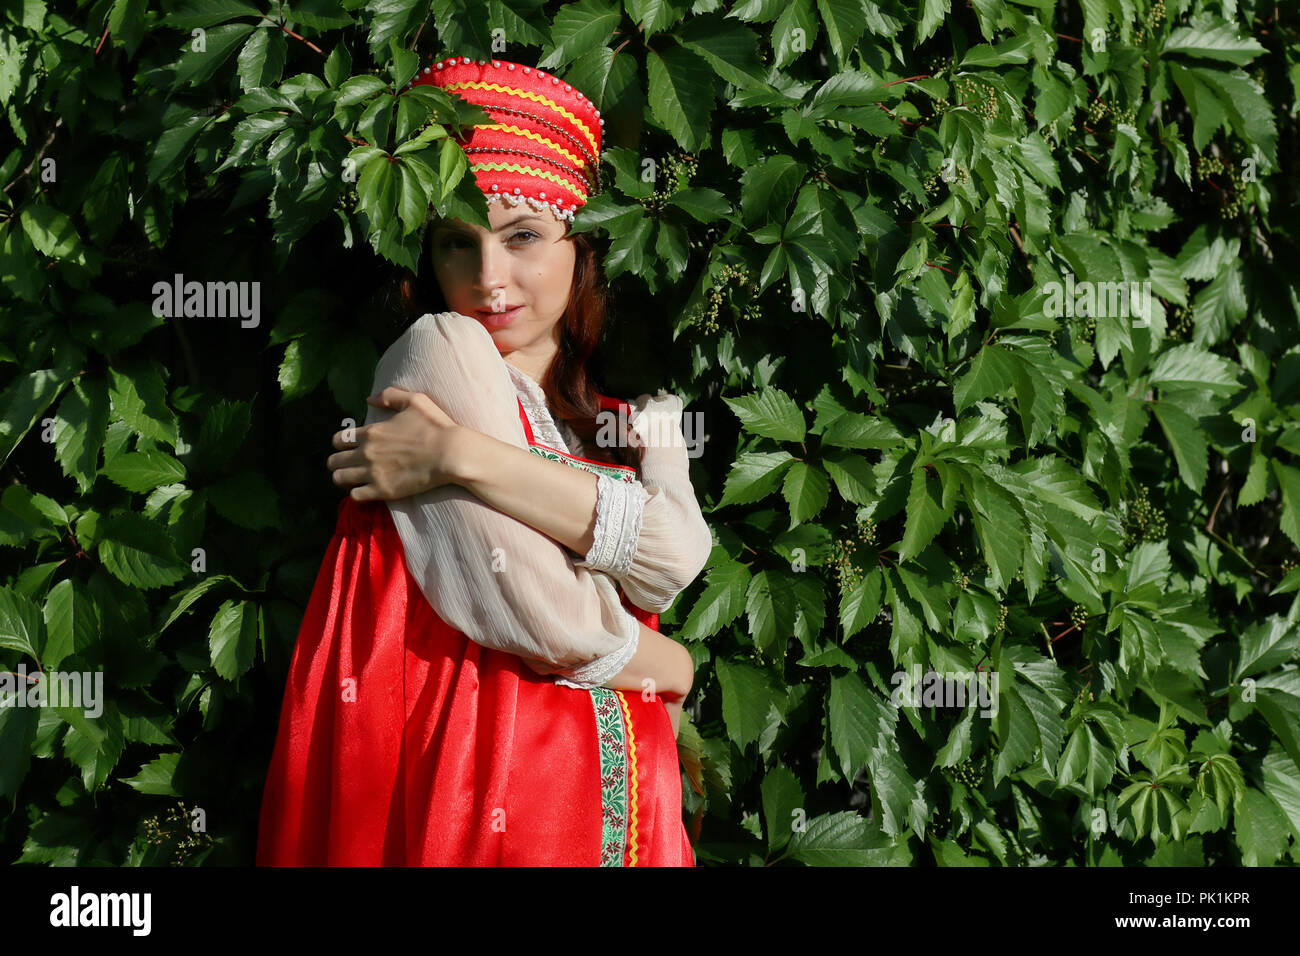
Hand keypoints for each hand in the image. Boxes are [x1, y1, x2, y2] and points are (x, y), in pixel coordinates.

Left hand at [328, 387, 463, 501]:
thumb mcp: (414, 401)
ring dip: (343, 479)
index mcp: (371, 432)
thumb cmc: (435, 426)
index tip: (348, 448)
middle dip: (337, 463)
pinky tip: (365, 491)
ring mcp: (373, 473)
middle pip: (334, 461)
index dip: (340, 444)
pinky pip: (355, 496)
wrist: (451, 453)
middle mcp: (366, 452)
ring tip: (352, 480)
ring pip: (339, 479)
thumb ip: (389, 396)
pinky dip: (357, 494)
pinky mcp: (383, 491)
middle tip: (347, 466)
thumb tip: (369, 399)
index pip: (338, 440)